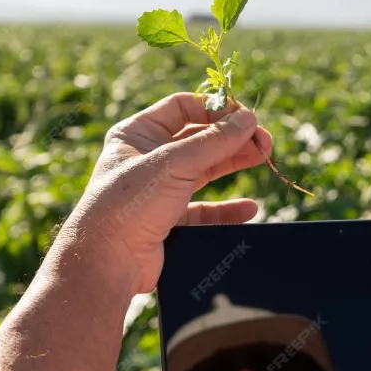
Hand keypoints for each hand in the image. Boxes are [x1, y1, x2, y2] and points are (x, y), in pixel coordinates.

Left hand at [49, 93, 273, 293]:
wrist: (105, 262)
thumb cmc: (130, 204)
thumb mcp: (174, 163)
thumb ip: (214, 141)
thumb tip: (249, 119)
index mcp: (136, 134)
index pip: (182, 108)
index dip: (216, 110)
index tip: (246, 117)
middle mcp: (145, 158)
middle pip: (198, 139)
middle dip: (232, 138)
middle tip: (264, 142)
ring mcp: (156, 191)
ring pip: (203, 171)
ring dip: (233, 164)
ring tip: (263, 159)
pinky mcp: (167, 222)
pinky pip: (203, 211)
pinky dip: (226, 209)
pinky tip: (248, 209)